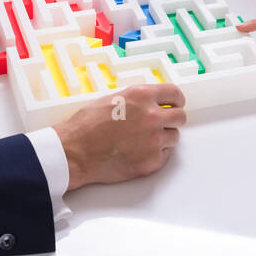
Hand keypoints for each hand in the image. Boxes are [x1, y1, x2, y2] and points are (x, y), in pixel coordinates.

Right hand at [53, 84, 186, 189]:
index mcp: (142, 96)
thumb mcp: (113, 99)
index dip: (177, 100)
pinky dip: (155, 154)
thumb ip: (137, 100)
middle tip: (164, 124)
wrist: (75, 152)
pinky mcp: (151, 161)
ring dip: (163, 138)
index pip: (175, 94)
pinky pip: (164, 155)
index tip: (176, 104)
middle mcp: (152, 116)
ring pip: (174, 137)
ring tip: (143, 140)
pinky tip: (138, 152)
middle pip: (180, 117)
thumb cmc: (86, 126)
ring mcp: (154, 140)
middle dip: (173, 120)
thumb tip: (150, 103)